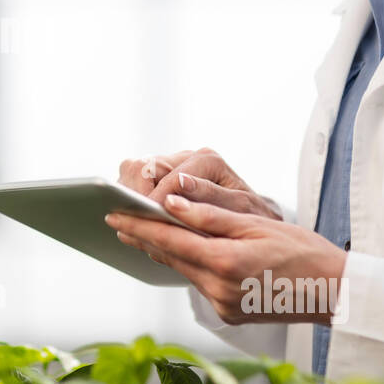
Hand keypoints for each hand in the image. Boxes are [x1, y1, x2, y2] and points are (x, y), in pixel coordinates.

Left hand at [104, 194, 346, 325]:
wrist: (334, 291)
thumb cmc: (302, 250)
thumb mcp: (256, 224)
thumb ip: (210, 215)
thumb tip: (171, 203)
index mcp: (224, 263)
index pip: (169, 240)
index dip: (139, 226)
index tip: (114, 215)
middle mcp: (218, 289)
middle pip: (170, 258)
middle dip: (144, 237)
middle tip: (117, 220)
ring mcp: (222, 306)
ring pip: (184, 271)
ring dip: (164, 252)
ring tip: (141, 232)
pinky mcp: (228, 314)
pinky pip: (200, 284)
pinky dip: (190, 266)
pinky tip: (181, 253)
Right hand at [118, 147, 282, 220]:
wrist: (254, 223)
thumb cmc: (250, 216)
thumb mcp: (240, 209)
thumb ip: (211, 197)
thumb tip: (180, 182)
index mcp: (206, 160)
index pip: (167, 175)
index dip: (154, 201)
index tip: (150, 223)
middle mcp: (184, 158)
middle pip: (140, 165)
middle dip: (134, 195)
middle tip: (137, 222)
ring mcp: (169, 168)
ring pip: (130, 172)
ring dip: (129, 197)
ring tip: (135, 225)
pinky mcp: (158, 181)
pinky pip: (132, 185)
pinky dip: (130, 203)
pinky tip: (138, 224)